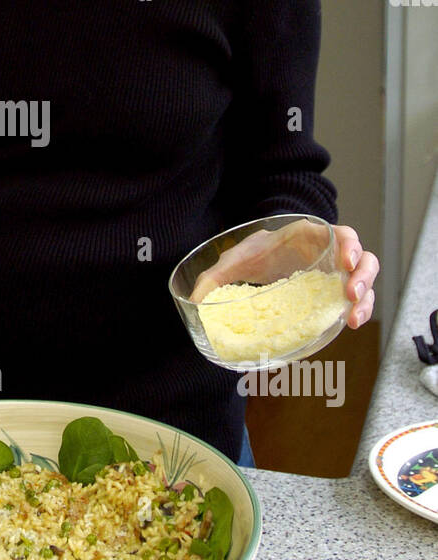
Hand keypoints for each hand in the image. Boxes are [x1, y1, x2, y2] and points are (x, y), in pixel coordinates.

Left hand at [188, 219, 379, 329]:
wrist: (259, 263)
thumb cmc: (254, 255)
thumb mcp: (235, 260)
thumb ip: (216, 277)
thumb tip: (194, 300)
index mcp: (312, 237)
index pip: (343, 235)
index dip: (350, 246)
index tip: (346, 261)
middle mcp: (330, 255)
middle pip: (363, 260)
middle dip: (363, 277)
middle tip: (350, 294)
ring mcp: (335, 276)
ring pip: (365, 283)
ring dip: (365, 299)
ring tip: (353, 317)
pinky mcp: (333, 296)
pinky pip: (355, 302)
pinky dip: (358, 312)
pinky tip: (349, 324)